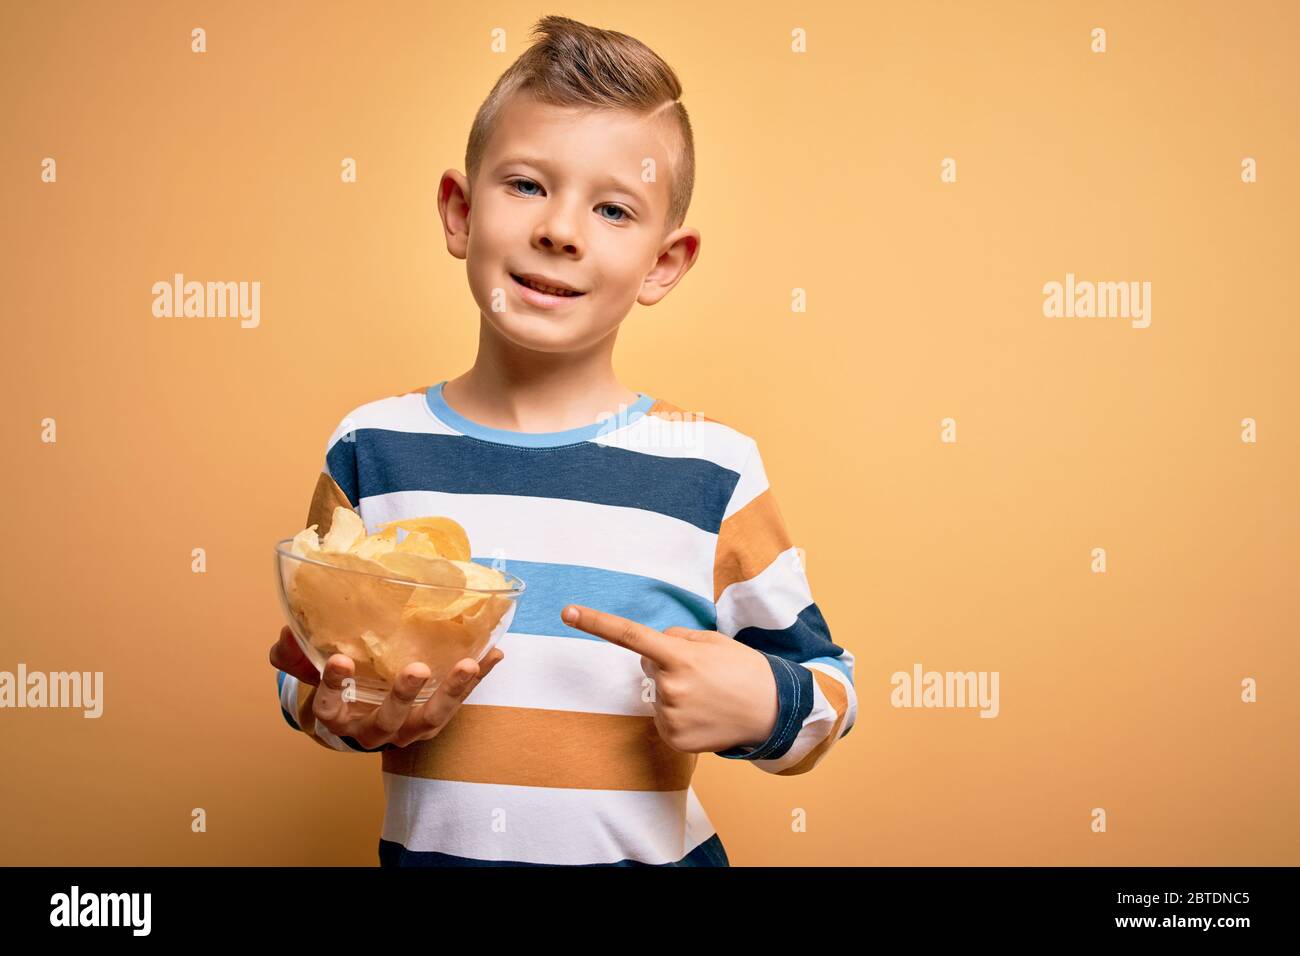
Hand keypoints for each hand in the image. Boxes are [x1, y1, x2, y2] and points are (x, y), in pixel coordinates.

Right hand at [270, 625, 503, 748]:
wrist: (355, 715)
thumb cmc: (333, 686)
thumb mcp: (307, 668)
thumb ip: (294, 653)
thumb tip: (288, 633)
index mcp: (336, 717)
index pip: (328, 707)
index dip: (333, 687)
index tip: (340, 661)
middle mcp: (372, 730)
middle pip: (387, 721)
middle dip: (402, 697)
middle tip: (417, 670)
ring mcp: (407, 729)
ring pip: (431, 719)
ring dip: (452, 692)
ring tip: (469, 664)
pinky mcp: (433, 720)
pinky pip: (458, 702)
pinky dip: (476, 680)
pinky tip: (492, 655)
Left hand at [560, 605, 777, 753]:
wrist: (773, 711)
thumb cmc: (744, 669)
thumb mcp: (713, 641)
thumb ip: (677, 639)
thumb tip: (651, 651)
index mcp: (679, 656)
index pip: (629, 635)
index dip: (595, 622)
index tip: (567, 611)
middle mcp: (670, 687)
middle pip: (649, 666)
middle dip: (668, 664)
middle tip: (704, 672)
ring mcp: (671, 716)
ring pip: (657, 693)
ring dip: (675, 691)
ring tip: (709, 694)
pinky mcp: (673, 739)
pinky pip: (664, 718)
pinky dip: (679, 714)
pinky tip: (704, 714)